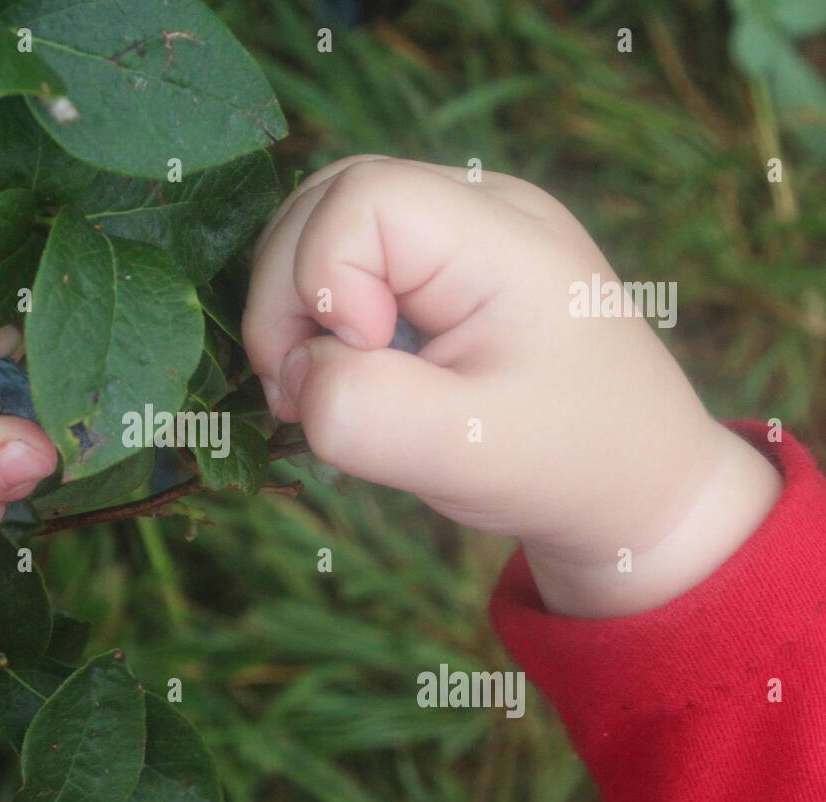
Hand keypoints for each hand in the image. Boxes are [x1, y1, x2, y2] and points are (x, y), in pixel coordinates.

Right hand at [244, 156, 780, 617]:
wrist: (635, 483)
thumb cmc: (563, 465)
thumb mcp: (460, 453)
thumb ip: (359, 410)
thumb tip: (296, 370)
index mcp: (500, 237)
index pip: (359, 198)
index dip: (324, 278)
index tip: (361, 359)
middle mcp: (479, 209)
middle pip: (324, 200)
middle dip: (287, 296)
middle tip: (301, 388)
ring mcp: (460, 229)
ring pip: (320, 225)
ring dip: (294, 308)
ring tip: (317, 385)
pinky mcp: (440, 263)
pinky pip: (345, 259)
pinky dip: (317, 317)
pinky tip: (341, 373)